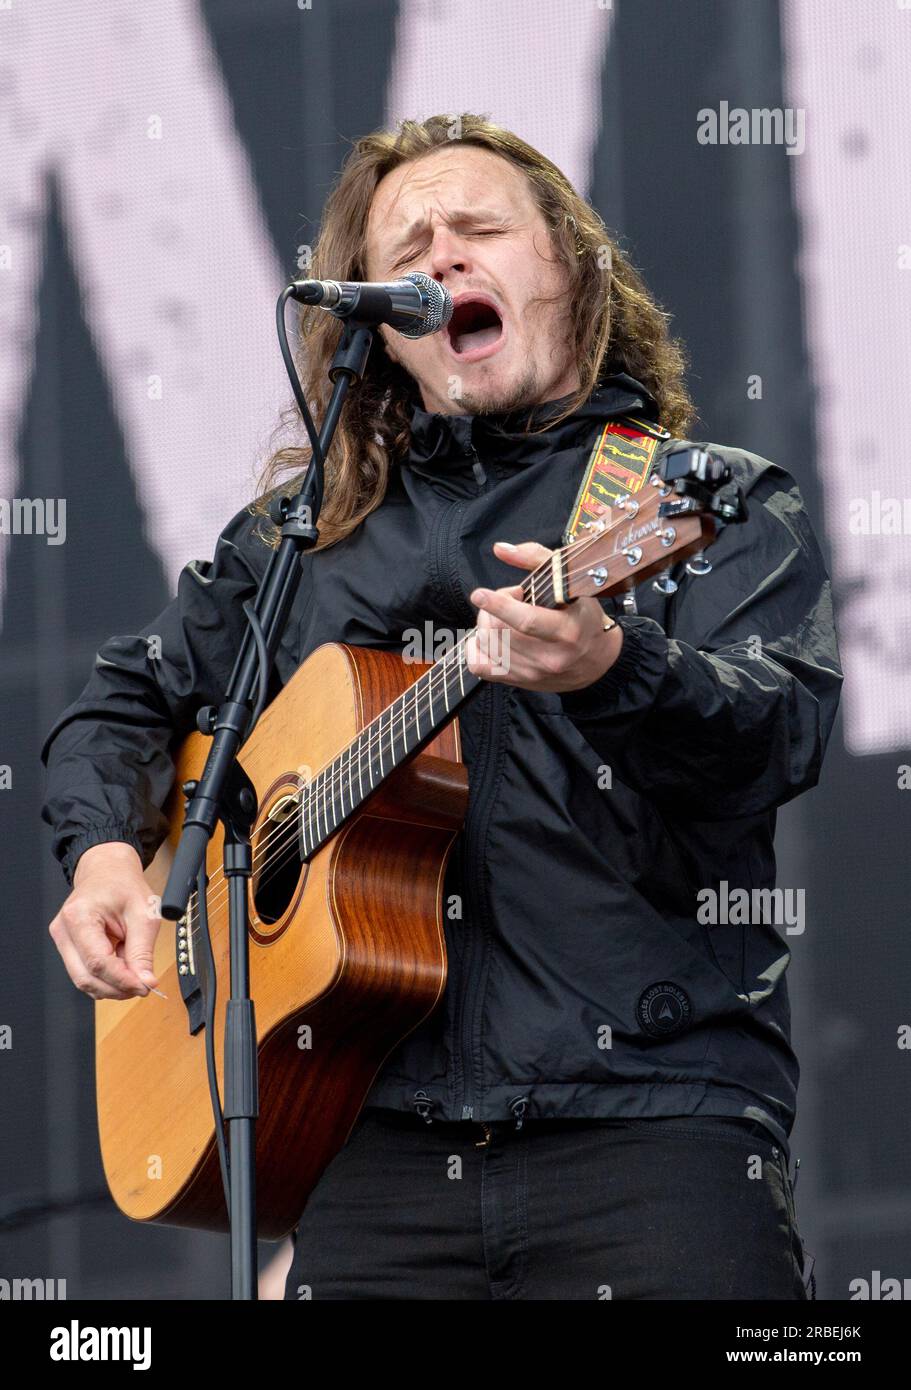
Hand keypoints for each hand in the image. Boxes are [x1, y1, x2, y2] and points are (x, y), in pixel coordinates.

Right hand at [48, 842, 161, 999]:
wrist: (107, 872)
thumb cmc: (124, 886)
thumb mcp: (144, 914)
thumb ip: (143, 952)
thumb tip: (145, 982)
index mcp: (79, 916)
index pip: (97, 962)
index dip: (122, 980)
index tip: (145, 987)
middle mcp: (63, 930)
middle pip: (86, 978)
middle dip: (117, 988)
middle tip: (143, 985)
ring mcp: (62, 940)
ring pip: (84, 981)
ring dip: (112, 984)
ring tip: (132, 965)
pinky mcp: (67, 948)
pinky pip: (85, 974)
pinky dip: (106, 977)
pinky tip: (121, 963)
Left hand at [466, 540, 623, 692]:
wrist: (597, 661)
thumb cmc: (584, 617)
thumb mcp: (571, 583)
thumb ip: (537, 559)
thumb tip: (501, 549)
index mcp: (568, 631)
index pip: (527, 621)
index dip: (499, 606)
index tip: (480, 594)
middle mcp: (551, 657)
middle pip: (501, 631)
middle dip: (494, 608)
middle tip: (510, 598)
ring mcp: (534, 673)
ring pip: (488, 645)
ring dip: (486, 624)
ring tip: (502, 616)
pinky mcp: (520, 682)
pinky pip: (481, 667)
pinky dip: (476, 649)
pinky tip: (487, 637)